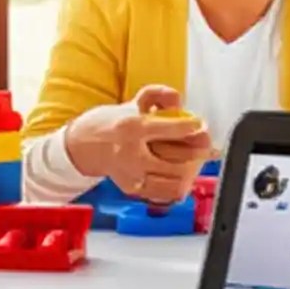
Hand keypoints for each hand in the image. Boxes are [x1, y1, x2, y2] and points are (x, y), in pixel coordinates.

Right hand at [65, 85, 217, 203]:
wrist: (83, 145)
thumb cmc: (110, 124)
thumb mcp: (133, 101)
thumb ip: (158, 94)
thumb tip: (179, 100)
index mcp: (132, 127)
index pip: (169, 128)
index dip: (192, 127)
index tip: (200, 125)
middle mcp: (131, 154)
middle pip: (178, 159)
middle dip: (200, 152)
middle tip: (206, 146)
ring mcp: (132, 174)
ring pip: (175, 181)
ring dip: (191, 172)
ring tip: (195, 162)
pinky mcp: (133, 189)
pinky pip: (165, 194)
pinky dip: (179, 187)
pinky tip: (182, 177)